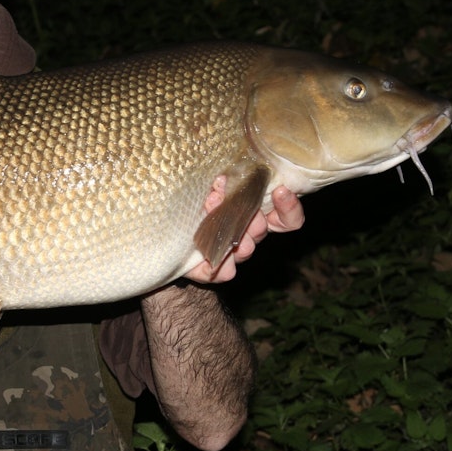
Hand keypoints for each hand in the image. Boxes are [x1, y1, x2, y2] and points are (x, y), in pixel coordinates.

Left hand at [184, 181, 304, 283]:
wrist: (162, 231)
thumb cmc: (189, 201)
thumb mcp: (206, 187)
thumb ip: (220, 184)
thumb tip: (223, 178)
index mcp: (252, 214)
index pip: (286, 218)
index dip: (289, 207)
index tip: (280, 190)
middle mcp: (246, 236)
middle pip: (261, 229)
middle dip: (249, 215)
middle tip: (232, 202)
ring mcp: (232, 255)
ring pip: (246, 249)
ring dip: (231, 233)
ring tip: (214, 219)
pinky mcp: (212, 271)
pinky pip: (225, 273)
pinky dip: (217, 264)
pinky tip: (207, 256)